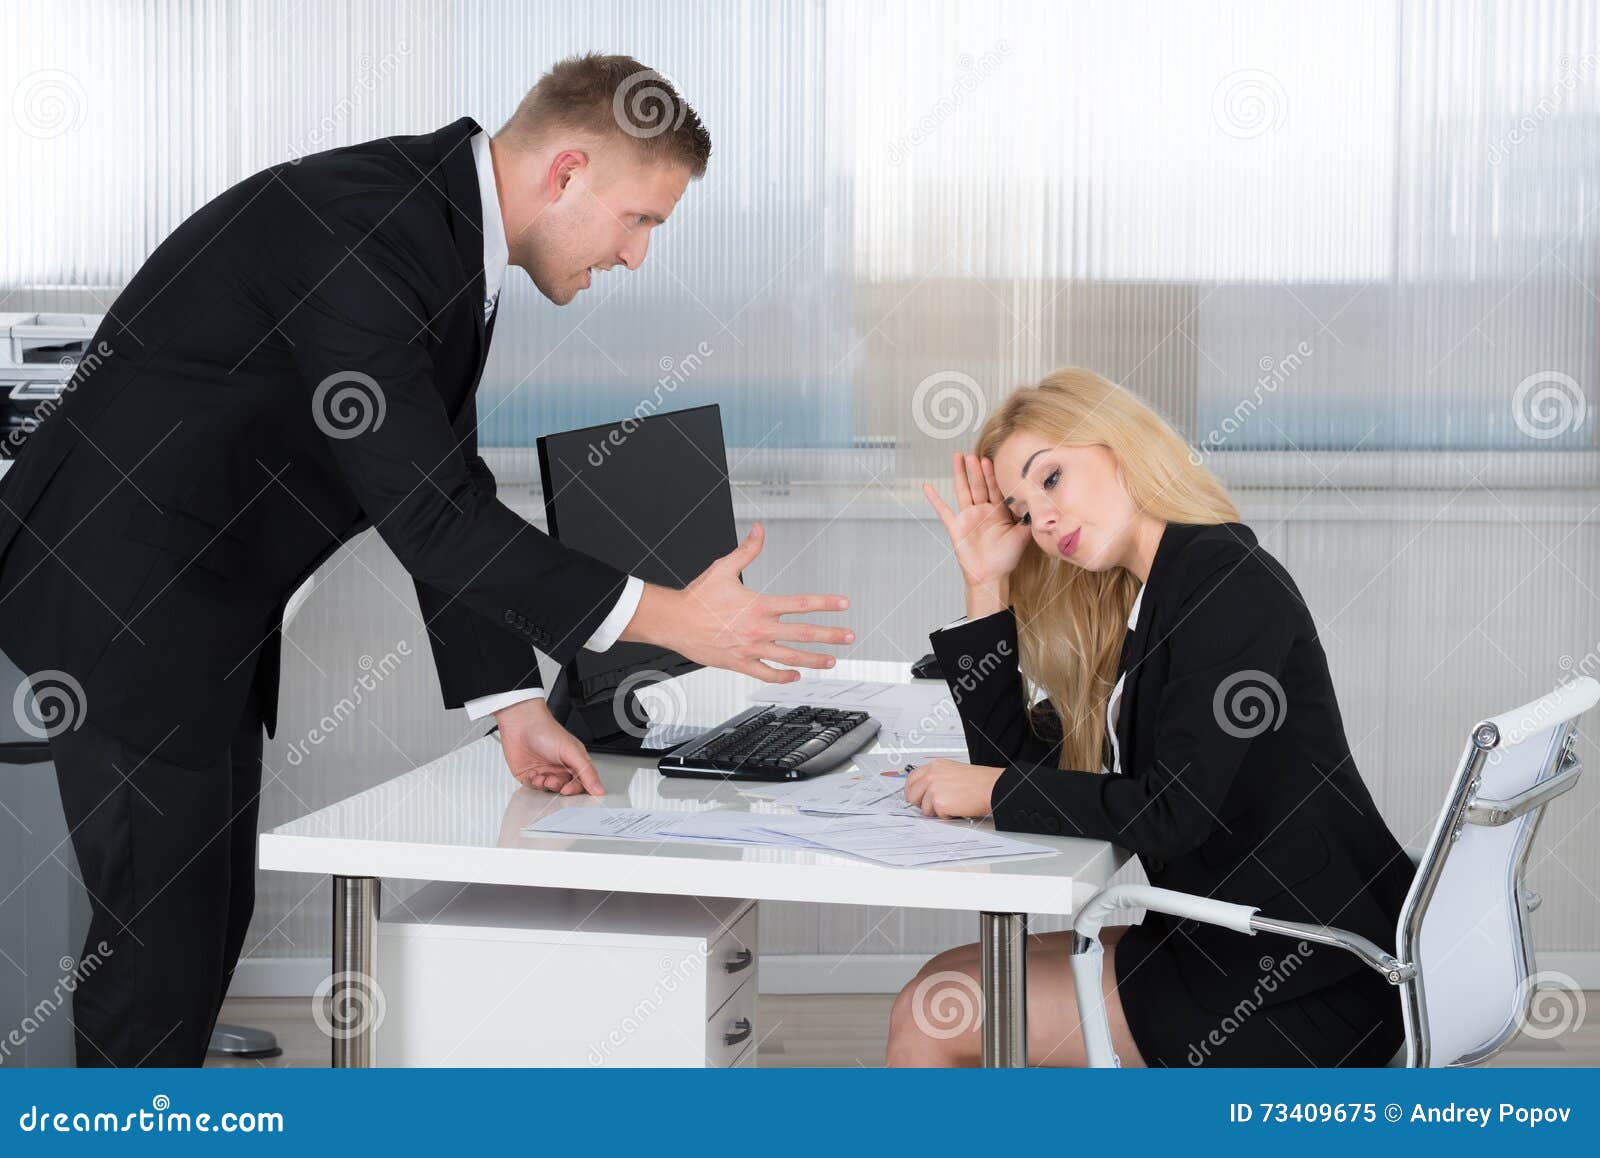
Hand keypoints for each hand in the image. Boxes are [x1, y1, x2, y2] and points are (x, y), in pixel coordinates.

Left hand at [493, 697, 604, 795]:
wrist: (520, 724)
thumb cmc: (545, 730)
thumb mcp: (571, 751)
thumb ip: (586, 772)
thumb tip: (599, 789)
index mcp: (574, 761)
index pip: (582, 783)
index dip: (576, 789)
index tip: (569, 789)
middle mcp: (560, 768)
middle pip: (565, 788)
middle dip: (558, 786)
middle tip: (552, 780)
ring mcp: (545, 772)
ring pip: (549, 790)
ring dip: (546, 785)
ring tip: (542, 776)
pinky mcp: (529, 775)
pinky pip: (534, 788)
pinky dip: (534, 784)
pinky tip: (533, 775)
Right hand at [621, 522, 853, 683]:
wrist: (674, 622)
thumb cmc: (697, 597)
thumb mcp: (723, 568)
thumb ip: (747, 550)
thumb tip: (759, 530)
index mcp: (759, 605)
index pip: (801, 603)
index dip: (825, 603)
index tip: (843, 604)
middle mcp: (759, 629)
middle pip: (803, 633)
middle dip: (830, 635)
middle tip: (848, 636)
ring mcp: (751, 649)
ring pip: (790, 657)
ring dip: (814, 659)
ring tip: (832, 660)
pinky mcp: (740, 663)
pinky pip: (767, 673)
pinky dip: (784, 676)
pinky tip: (796, 675)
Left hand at [903, 759, 1003, 818]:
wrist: (992, 787)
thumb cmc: (980, 781)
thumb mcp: (954, 771)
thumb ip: (937, 778)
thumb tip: (926, 791)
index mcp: (935, 766)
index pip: (911, 779)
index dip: (912, 790)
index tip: (914, 797)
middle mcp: (931, 775)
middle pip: (912, 795)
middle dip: (921, 803)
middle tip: (935, 806)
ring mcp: (933, 789)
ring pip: (923, 808)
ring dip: (936, 811)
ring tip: (953, 804)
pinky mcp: (939, 803)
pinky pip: (936, 816)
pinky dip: (946, 816)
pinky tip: (957, 808)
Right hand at [923, 453, 1030, 599]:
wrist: (991, 576)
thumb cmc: (1006, 558)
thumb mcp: (1023, 535)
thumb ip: (1030, 518)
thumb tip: (1043, 503)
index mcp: (998, 512)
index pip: (995, 488)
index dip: (992, 474)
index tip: (990, 459)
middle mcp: (982, 511)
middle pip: (978, 485)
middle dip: (976, 469)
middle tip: (973, 453)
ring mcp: (968, 517)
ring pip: (963, 490)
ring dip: (960, 474)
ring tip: (957, 457)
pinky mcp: (955, 526)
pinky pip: (943, 511)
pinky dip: (935, 499)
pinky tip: (927, 487)